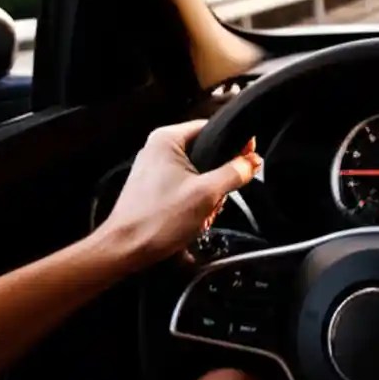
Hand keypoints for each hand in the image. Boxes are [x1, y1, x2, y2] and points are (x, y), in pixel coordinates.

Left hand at [98, 120, 261, 265]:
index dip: (235, 144)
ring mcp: (155, 169)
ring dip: (208, 196)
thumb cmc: (159, 218)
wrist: (125, 250)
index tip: (250, 161)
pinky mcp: (154, 188)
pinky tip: (194, 219)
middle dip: (219, 179)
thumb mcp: (207, 194)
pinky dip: (195, 202)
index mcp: (167, 139)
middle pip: (207, 154)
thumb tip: (253, 161)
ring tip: (203, 214)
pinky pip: (186, 187)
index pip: (212, 129)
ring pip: (199, 174)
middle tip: (216, 199)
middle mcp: (159, 149)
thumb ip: (235, 172)